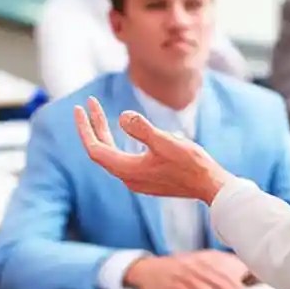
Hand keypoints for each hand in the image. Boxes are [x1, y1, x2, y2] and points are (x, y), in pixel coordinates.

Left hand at [76, 96, 232, 204]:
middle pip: (101, 150)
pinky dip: (118, 141)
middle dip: (94, 125)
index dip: (85, 127)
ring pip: (112, 154)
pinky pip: (124, 157)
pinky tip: (129, 131)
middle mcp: (128, 178)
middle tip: (89, 103)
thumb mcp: (166, 141)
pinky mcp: (147, 179)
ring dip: (105, 132)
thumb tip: (122, 117)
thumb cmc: (190, 163)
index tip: (80, 107)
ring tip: (100, 113)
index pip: (95, 148)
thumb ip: (142, 129)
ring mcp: (137, 180)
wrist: (209, 185)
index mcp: (128, 170)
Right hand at [124, 250, 250, 288]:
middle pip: (220, 271)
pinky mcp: (179, 282)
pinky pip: (196, 288)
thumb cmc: (171, 270)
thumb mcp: (192, 264)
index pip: (224, 261)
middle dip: (234, 281)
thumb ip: (210, 268)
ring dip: (224, 288)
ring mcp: (187, 271)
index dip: (238, 267)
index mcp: (201, 257)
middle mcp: (196, 262)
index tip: (252, 274)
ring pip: (210, 279)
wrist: (145, 270)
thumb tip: (232, 276)